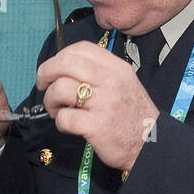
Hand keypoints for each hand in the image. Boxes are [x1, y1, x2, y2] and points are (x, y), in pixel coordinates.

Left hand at [38, 42, 159, 172]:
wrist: (150, 144)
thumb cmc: (133, 115)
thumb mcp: (124, 83)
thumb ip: (100, 72)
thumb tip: (65, 68)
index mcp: (117, 68)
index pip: (81, 49)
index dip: (61, 56)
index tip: (55, 68)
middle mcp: (111, 81)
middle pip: (66, 63)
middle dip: (46, 72)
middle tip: (43, 84)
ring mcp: (104, 103)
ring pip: (60, 89)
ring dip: (50, 100)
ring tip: (56, 109)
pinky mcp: (96, 126)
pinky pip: (65, 117)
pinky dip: (60, 121)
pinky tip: (68, 125)